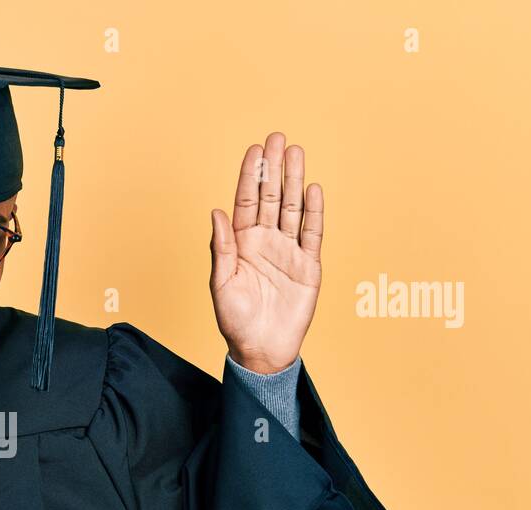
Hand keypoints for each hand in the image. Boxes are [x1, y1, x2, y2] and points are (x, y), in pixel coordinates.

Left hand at [209, 131, 322, 373]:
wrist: (261, 351)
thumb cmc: (235, 321)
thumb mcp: (221, 285)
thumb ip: (222, 248)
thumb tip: (216, 212)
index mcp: (241, 244)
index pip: (246, 202)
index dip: (250, 176)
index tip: (254, 150)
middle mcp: (265, 242)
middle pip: (271, 197)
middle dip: (273, 168)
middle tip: (277, 138)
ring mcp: (288, 251)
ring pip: (293, 209)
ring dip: (294, 180)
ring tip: (296, 152)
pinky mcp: (308, 266)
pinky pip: (312, 233)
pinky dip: (314, 212)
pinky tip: (313, 188)